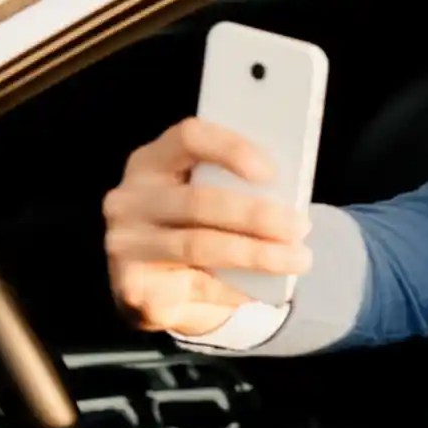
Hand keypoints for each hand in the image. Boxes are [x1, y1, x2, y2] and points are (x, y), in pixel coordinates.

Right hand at [104, 118, 312, 335]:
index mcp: (149, 162)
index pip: (188, 138)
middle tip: (300, 226)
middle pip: (198, 201)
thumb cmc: (189, 227)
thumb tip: (288, 197)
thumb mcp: (200, 195)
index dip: (231, 149)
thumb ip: (229, 186)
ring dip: (258, 255)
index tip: (271, 172)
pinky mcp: (135, 288)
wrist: (148, 285)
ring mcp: (126, 245)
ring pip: (201, 246)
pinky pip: (197, 285)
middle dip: (257, 215)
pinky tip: (264, 289)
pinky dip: (237, 288)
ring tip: (298, 259)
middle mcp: (128, 200)